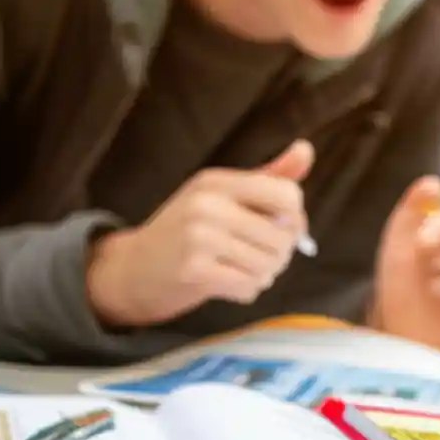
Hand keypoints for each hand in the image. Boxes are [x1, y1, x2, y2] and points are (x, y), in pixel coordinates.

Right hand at [87, 140, 313, 327]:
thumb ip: (268, 177)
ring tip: (242, 269)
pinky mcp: (192, 269)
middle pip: (283, 235)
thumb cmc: (187, 231)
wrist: (133, 269)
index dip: (296, 219)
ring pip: (269, 263)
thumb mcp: (223, 196)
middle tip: (260, 257)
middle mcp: (206, 203)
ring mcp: (197, 236)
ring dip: (264, 274)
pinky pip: (249, 285)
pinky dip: (247, 290)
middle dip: (281, 253)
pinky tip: (229, 283)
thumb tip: (306, 149)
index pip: (287, 194)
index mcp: (217, 181)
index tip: (284, 230)